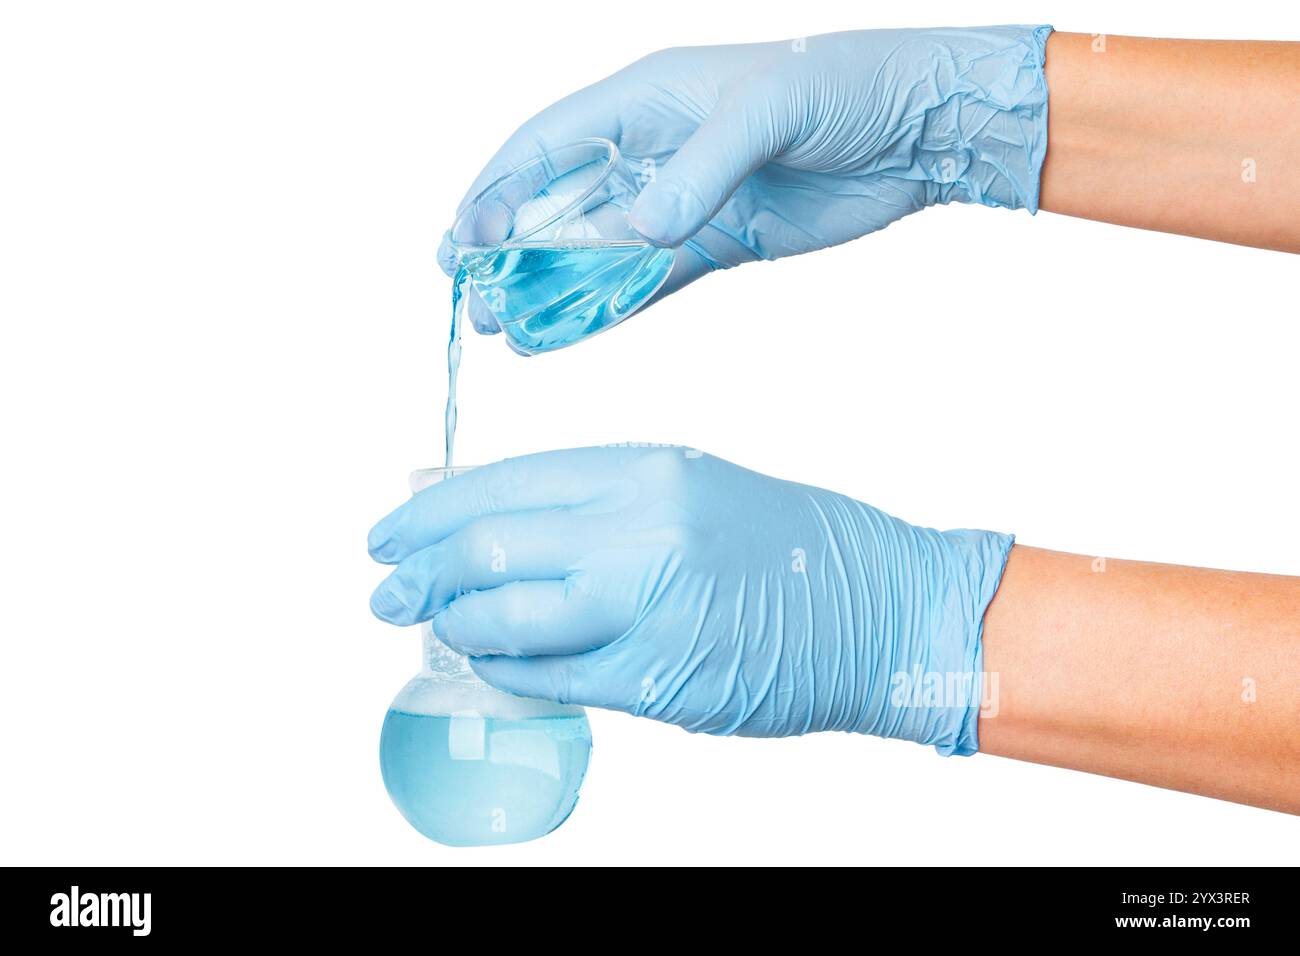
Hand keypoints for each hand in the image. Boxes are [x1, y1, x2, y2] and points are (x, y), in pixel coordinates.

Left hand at [368, 446, 1012, 753]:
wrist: (880, 606)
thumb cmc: (788, 544)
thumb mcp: (687, 488)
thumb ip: (592, 506)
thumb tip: (492, 523)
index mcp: (645, 468)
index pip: (503, 482)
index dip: (430, 512)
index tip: (391, 533)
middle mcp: (640, 528)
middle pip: (487, 547)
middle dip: (418, 573)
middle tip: (387, 590)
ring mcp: (647, 607)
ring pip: (503, 616)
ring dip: (457, 624)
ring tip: (441, 626)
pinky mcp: (658, 679)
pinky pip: (548, 677)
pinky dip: (506, 670)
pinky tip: (492, 662)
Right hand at [439, 25, 1051, 333]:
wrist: (923, 128)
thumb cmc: (847, 86)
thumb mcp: (770, 110)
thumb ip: (701, 169)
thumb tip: (637, 229)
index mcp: (647, 99)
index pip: (547, 144)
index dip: (498, 190)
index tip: (464, 240)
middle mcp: (652, 151)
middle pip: (558, 202)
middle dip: (509, 250)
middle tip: (474, 299)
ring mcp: (681, 202)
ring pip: (595, 251)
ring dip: (549, 289)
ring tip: (506, 330)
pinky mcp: (715, 244)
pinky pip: (645, 282)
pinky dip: (606, 309)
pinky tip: (565, 337)